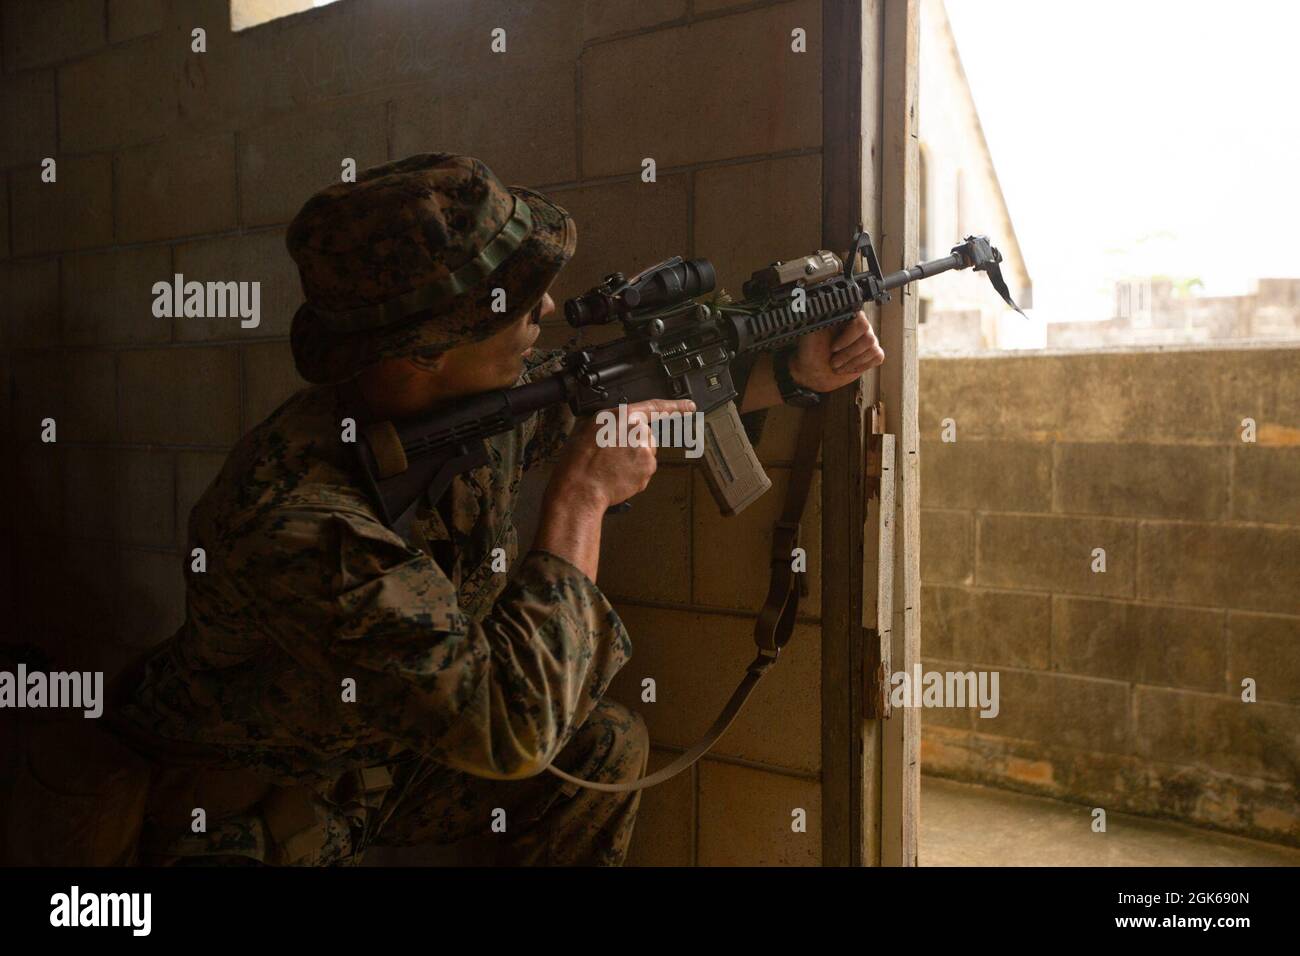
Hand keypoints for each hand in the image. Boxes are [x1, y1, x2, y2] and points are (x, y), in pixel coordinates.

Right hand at [545, 398, 696, 510]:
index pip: (655, 407)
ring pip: (646, 454)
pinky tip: (618, 476)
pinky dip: (634, 474)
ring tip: (612, 467)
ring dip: (634, 460)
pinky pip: (645, 470)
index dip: (675, 406)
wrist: (580, 488)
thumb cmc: (579, 460)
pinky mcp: (648, 469)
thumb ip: (613, 422)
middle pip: (646, 436)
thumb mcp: (590, 427)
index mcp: (623, 416)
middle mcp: (638, 430)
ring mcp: (646, 450)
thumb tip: (620, 426)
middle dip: (634, 445)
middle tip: (613, 456)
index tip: (689, 406)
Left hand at [788, 309, 884, 392]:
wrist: (812, 370)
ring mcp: (867, 338)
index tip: (833, 349)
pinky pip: (877, 357)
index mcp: (845, 316)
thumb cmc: (810, 350)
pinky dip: (862, 365)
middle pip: (868, 338)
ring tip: (837, 366)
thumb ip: (818, 318)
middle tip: (833, 362)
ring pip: (872, 349)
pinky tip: (848, 367)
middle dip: (848, 354)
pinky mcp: (872, 353)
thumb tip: (822, 304)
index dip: (848, 338)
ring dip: (852, 362)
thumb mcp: (809, 332)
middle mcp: (859, 325)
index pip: (860, 322)